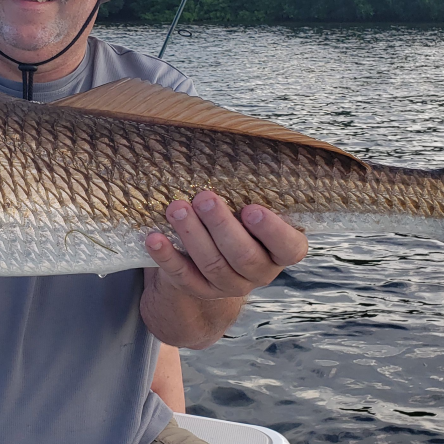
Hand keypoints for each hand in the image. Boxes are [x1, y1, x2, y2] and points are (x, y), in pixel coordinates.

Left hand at [145, 190, 307, 300]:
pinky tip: (155, 239)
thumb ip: (251, 193)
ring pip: (212, 265)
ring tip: (176, 208)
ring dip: (192, 235)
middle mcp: (260, 271)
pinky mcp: (200, 290)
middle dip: (221, 225)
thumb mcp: (251, 207)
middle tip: (204, 198)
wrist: (213, 256)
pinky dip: (167, 257)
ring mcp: (230, 285)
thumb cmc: (239, 219)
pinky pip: (183, 277)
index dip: (271, 231)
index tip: (251, 208)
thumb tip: (233, 152)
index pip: (288, 247)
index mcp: (281, 250)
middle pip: (243, 255)